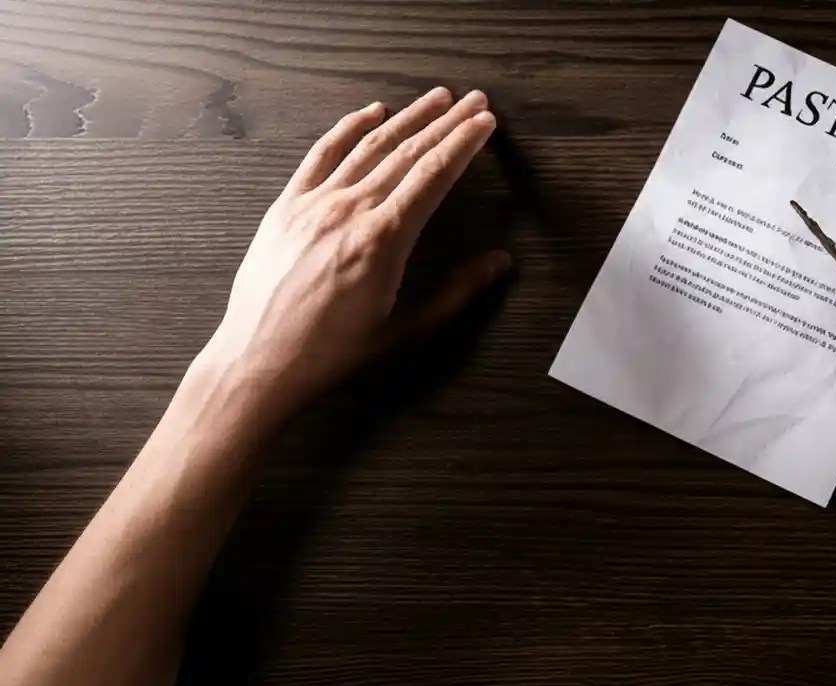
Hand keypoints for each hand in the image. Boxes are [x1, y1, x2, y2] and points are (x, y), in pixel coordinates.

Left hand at [198, 88, 510, 415]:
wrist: (258, 361)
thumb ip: (457, 293)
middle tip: (473, 100)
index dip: (463, 144)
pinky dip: (347, 128)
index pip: (434, 175)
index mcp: (383, 240)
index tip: (484, 122)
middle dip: (446, 122)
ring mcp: (313, 204)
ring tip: (435, 98)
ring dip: (406, 117)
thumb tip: (499, 263)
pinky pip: (320, 155)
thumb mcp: (404, 330)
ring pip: (368, 146)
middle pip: (407, 152)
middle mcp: (349, 211)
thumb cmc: (331, 353)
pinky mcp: (286, 207)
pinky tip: (370, 111)